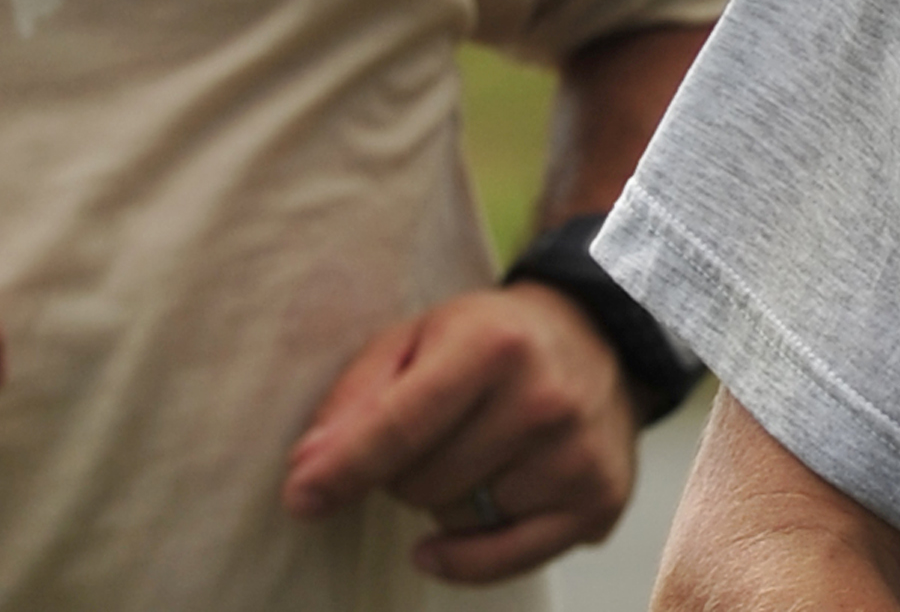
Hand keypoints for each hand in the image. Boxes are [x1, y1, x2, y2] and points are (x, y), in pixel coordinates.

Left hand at [281, 284, 638, 582]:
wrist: (599, 335)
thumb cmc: (493, 339)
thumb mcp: (418, 336)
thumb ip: (356, 397)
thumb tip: (307, 472)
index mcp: (495, 344)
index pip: (400, 427)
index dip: (342, 468)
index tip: (300, 498)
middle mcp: (544, 400)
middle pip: (420, 483)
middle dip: (403, 470)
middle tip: (434, 434)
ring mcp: (575, 456)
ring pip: (455, 521)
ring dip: (444, 500)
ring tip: (473, 453)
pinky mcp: (597, 501)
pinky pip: (503, 563)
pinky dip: (463, 559)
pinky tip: (440, 543)